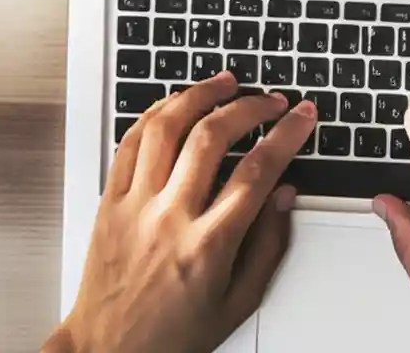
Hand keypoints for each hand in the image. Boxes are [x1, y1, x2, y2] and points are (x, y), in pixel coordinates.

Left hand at [43, 71, 316, 352]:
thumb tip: (284, 195)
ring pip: (166, 127)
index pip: (256, 172)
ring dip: (199, 95)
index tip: (301, 117)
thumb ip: (267, 245)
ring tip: (224, 83)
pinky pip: (130, 142)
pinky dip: (155, 113)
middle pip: (211, 137)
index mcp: (208, 246)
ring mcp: (135, 205)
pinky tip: (175, 103)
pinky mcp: (109, 201)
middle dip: (249, 107)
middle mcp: (169, 218)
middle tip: (270, 99)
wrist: (108, 349)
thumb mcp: (238, 302)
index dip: (286, 135)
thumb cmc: (171, 334)